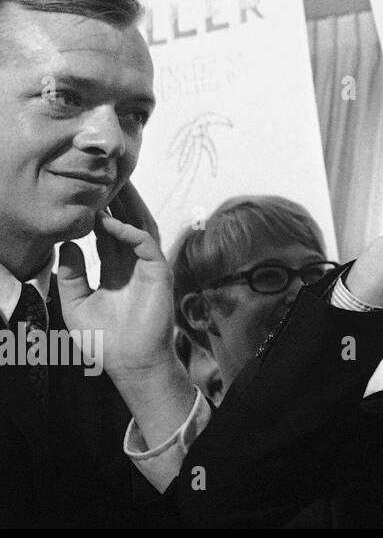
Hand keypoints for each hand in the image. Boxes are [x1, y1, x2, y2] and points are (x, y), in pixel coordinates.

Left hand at [57, 181, 175, 378]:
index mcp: (116, 268)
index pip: (108, 232)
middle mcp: (134, 263)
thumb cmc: (106, 340)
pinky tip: (112, 223)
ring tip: (117, 184)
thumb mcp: (76, 304)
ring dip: (129, 206)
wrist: (130, 363)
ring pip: (141, 226)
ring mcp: (149, 266)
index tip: (86, 193)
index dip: (99, 212)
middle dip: (119, 199)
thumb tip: (68, 246)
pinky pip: (146, 245)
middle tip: (107, 174)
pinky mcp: (159, 273)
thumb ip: (71, 276)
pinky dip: (130, 232)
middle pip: (128, 221)